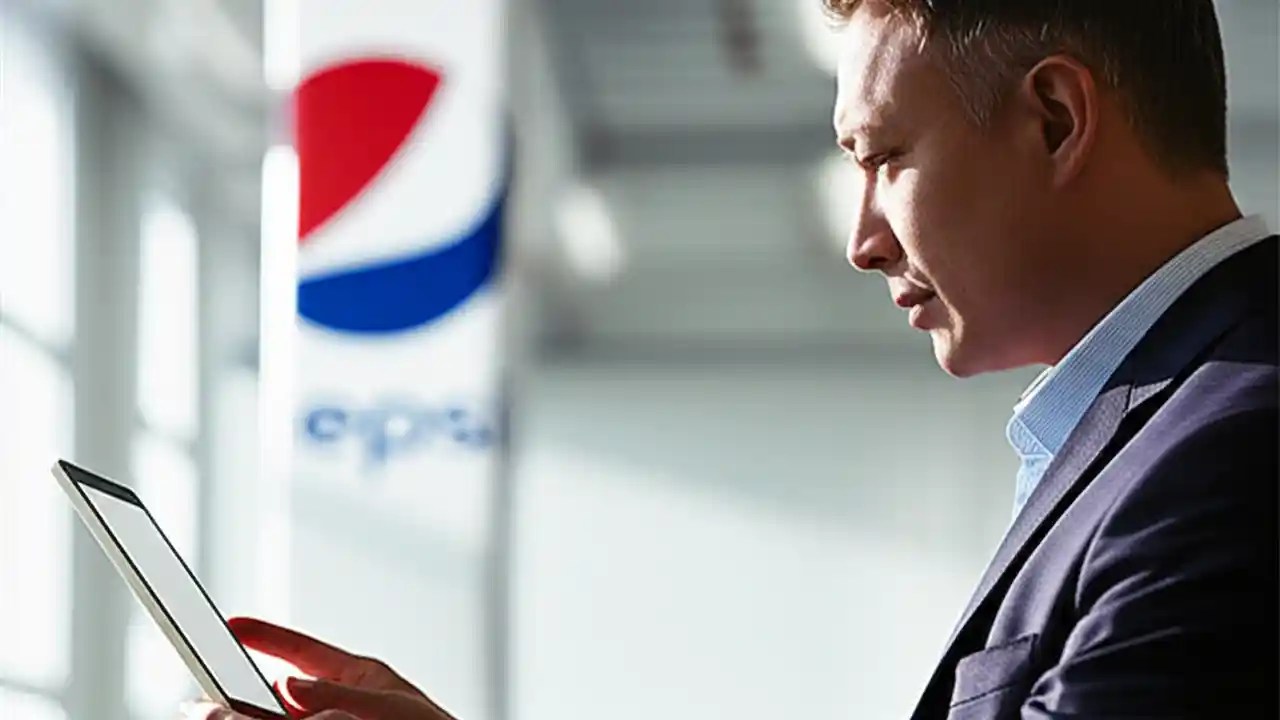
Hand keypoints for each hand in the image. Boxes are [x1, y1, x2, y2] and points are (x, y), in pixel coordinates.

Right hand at [178, 617, 456, 718]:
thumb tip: (289, 684)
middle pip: (278, 696)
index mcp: (357, 677)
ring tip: (221, 717)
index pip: (301, 649)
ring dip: (250, 719)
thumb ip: (342, 695)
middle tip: (208, 700)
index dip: (264, 636)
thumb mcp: (393, 706)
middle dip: (242, 696)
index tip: (228, 624)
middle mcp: (336, 706)